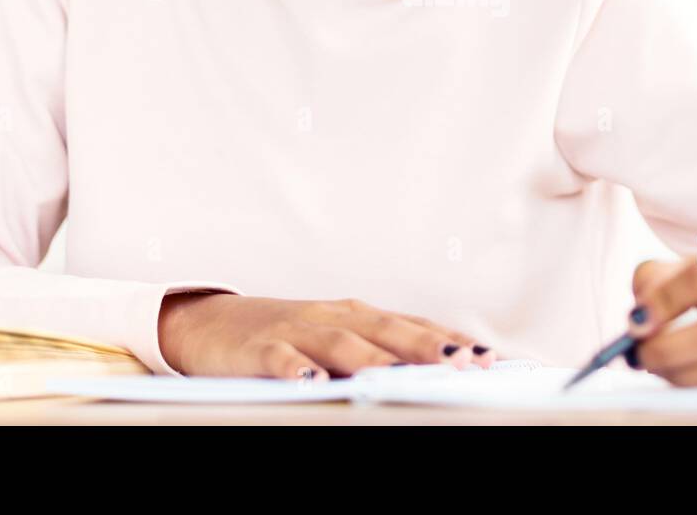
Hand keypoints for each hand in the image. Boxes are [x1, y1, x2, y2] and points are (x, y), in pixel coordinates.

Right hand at [158, 293, 496, 378]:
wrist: (209, 324)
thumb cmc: (286, 334)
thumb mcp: (338, 337)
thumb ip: (382, 349)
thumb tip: (444, 367)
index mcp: (358, 315)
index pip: (413, 325)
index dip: (450, 340)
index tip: (488, 358)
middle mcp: (334, 317)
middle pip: (386, 330)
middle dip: (426, 346)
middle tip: (461, 363)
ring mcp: (296, 330)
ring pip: (340, 343)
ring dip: (371, 358)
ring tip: (398, 376)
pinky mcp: (259, 346)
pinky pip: (279, 357)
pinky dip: (294, 367)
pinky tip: (310, 380)